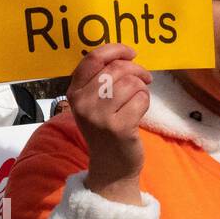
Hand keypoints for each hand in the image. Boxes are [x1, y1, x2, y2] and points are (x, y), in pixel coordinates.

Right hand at [67, 43, 151, 203]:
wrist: (110, 168)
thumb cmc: (106, 130)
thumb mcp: (93, 104)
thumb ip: (101, 79)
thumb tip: (124, 55)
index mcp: (74, 93)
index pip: (93, 58)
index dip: (116, 50)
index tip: (131, 53)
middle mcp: (83, 103)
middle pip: (116, 68)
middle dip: (136, 70)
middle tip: (145, 78)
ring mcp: (99, 116)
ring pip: (131, 83)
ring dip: (141, 88)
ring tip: (138, 100)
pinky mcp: (118, 127)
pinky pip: (141, 99)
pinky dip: (145, 102)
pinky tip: (139, 113)